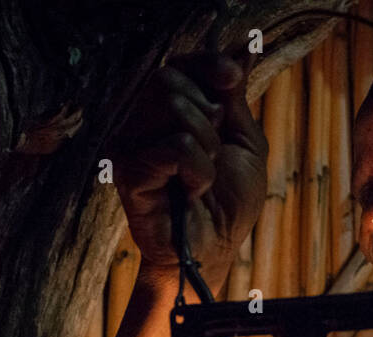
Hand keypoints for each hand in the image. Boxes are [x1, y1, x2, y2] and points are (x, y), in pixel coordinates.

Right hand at [112, 51, 267, 286]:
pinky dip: (198, 171)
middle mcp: (140, 125)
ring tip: (201, 178)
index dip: (206, 64)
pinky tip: (191, 192)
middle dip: (209, 116)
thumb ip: (234, 98)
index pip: (177, 65)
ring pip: (174, 109)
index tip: (231, 80)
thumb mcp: (243, 141)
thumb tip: (241, 52)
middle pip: (169, 80)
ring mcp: (129, 148)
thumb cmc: (226, 202)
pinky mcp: (128, 174)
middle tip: (212, 154)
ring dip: (207, 147)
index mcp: (165, 113)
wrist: (214, 249)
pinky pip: (176, 147)